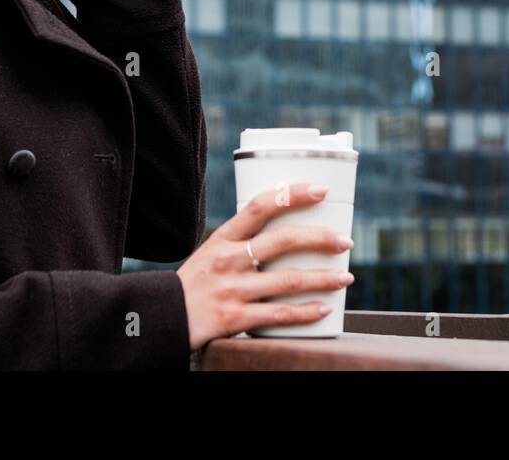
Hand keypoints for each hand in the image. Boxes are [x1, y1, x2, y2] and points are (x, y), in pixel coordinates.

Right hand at [176, 182, 355, 350]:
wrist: (162, 319)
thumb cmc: (195, 284)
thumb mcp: (211, 252)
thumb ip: (242, 243)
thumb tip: (290, 234)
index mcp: (223, 237)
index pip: (260, 205)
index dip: (293, 194)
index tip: (321, 190)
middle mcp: (227, 259)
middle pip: (282, 241)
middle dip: (320, 238)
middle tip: (344, 241)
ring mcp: (231, 289)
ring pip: (288, 280)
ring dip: (324, 278)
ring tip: (346, 277)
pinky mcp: (234, 318)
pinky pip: (279, 314)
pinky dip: (306, 311)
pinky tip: (325, 308)